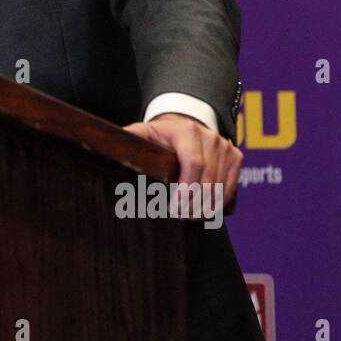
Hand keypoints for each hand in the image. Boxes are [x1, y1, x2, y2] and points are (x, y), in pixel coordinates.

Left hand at [123, 112, 241, 211]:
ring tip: (191, 216)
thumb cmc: (161, 135)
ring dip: (206, 206)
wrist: (185, 123)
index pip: (193, 163)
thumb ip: (129, 140)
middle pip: (207, 179)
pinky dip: (219, 201)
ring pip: (220, 186)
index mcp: (186, 131)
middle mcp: (209, 136)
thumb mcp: (143, 133)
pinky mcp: (235, 156)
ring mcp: (224, 146)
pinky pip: (230, 186)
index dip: (186, 189)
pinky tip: (205, 210)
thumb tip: (105, 149)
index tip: (175, 208)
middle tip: (181, 217)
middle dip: (194, 203)